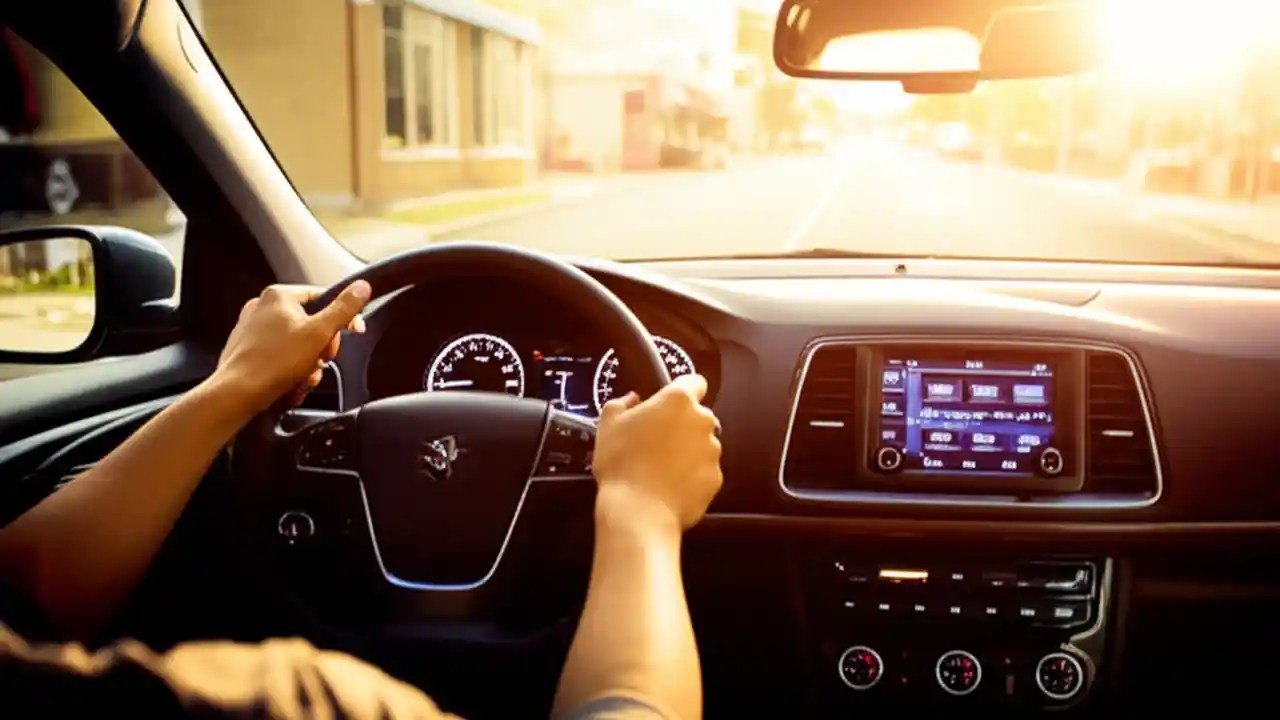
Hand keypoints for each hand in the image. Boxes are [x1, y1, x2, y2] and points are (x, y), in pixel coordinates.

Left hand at [214, 282, 370, 414]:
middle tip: (320, 361)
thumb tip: (362, 286)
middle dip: (321, 348)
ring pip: (296, 342)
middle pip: (311, 323)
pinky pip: (280, 355)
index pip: (323, 298)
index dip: (341, 318)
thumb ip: (344, 308)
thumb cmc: (275, 362)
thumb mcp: (320, 333)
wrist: (237, 393)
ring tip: (303, 377)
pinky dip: (290, 369)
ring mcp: (252, 328)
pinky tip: (291, 382)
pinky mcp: (247, 349)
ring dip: (308, 362)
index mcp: (279, 296)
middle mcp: (262, 306)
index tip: (350, 334)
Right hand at [592, 374, 722, 530]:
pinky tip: (669, 485)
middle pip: (697, 416)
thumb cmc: (622, 463)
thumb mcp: (609, 424)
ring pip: (702, 444)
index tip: (668, 402)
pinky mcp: (716, 478)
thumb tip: (632, 399)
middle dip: (682, 425)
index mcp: (678, 400)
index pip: (694, 381)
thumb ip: (622, 403)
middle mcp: (702, 421)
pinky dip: (692, 475)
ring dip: (687, 451)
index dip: (681, 389)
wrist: (638, 510)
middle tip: (656, 440)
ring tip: (660, 467)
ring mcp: (712, 451)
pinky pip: (704, 471)